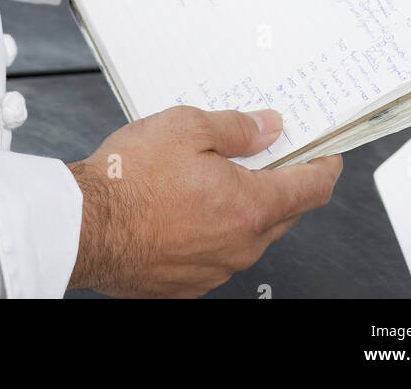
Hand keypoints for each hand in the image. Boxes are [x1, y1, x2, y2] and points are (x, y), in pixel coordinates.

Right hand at [67, 105, 341, 297]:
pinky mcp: (188, 283)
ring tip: (209, 174)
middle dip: (280, 181)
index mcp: (250, 206)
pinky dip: (213, 228)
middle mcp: (240, 246)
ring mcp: (215, 269)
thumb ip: (236, 128)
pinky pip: (217, 253)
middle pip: (283, 212)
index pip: (311, 188)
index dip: (324, 164)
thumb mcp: (187, 127)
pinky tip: (185, 205)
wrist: (82, 226)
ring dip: (242, 206)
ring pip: (249, 234)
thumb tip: (268, 128)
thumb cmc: (128, 180)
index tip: (327, 153)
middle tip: (263, 152)